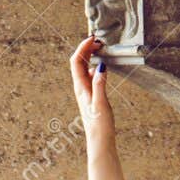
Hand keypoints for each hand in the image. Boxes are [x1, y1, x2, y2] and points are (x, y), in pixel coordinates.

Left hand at [70, 33, 116, 161]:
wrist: (99, 141)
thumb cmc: (100, 125)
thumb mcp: (101, 104)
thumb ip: (100, 84)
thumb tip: (100, 66)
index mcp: (81, 88)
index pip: (77, 61)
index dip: (83, 47)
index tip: (93, 38)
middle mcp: (80, 88)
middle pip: (79, 62)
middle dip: (87, 48)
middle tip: (98, 41)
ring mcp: (85, 91)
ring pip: (85, 68)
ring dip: (91, 56)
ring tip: (101, 48)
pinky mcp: (91, 96)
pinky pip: (91, 76)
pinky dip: (96, 67)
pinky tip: (103, 68)